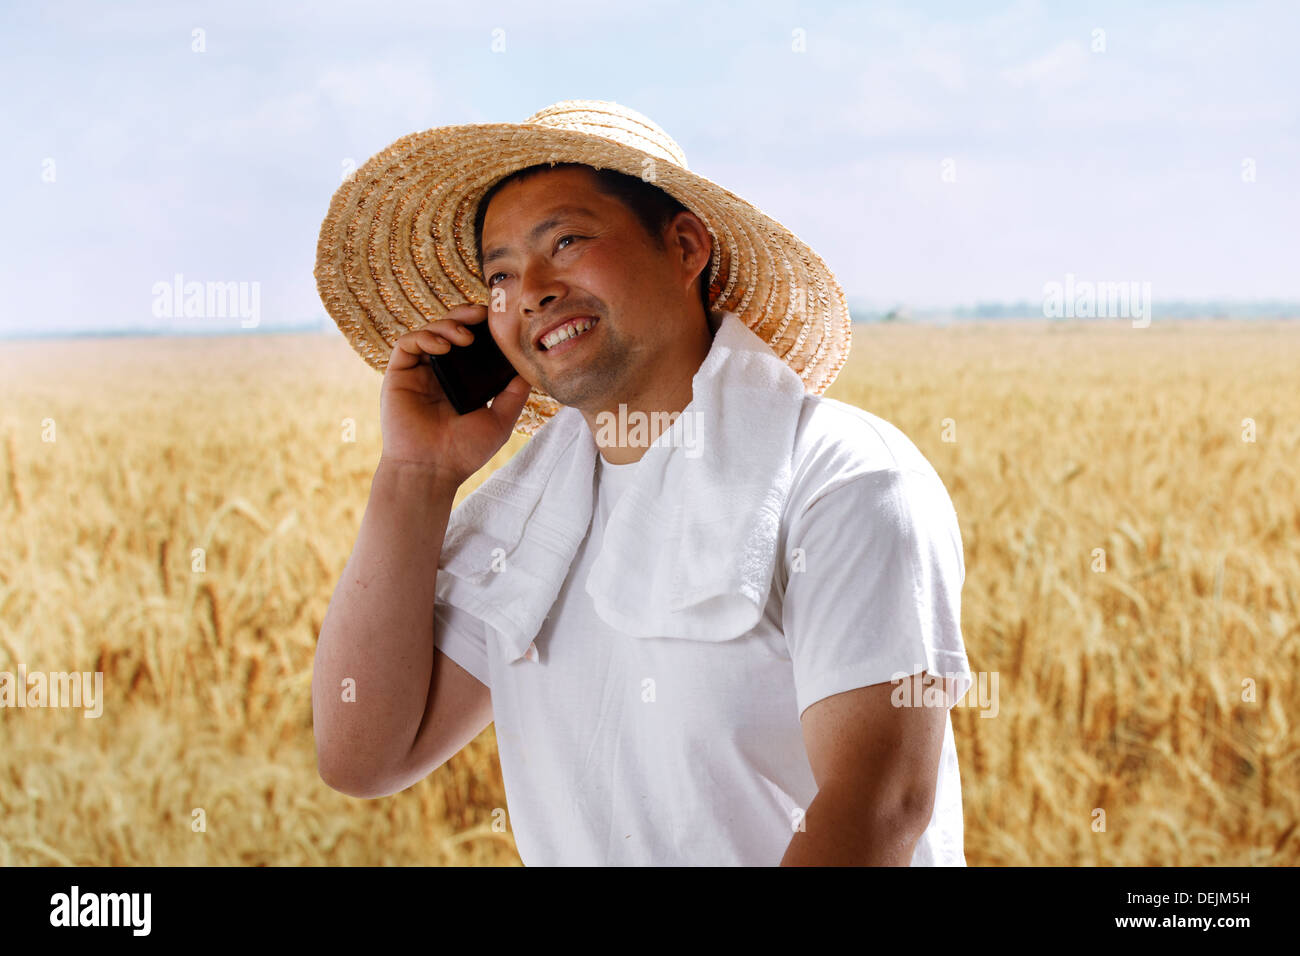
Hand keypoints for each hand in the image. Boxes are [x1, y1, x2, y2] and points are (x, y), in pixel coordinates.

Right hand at [378, 303, 530, 484]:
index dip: (480, 326)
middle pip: (448, 329)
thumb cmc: (464, 452)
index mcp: (460, 380)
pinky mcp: (398, 375)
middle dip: (465, 315)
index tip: (497, 319)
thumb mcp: (499, 420)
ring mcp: (417, 372)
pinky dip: (425, 337)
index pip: (469, 342)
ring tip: (466, 336)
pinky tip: (444, 347)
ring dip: (447, 324)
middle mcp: (438, 372)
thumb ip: (514, 394)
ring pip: (429, 331)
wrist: (432, 471)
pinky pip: (407, 343)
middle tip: (482, 313)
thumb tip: (528, 369)